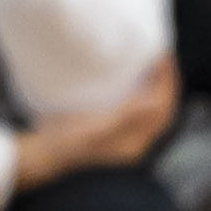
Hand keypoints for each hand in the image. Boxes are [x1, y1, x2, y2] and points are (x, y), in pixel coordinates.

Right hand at [13, 58, 179, 190]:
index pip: (162, 109)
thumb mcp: (95, 127)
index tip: (163, 57)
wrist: (42, 155)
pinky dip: (142, 92)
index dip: (167, 82)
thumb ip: (126, 116)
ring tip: (152, 63)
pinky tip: (134, 79)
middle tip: (161, 55)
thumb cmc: (64, 142)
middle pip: (162, 109)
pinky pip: (138, 109)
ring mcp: (125, 138)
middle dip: (166, 82)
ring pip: (152, 109)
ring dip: (156, 86)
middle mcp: (134, 143)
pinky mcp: (113, 132)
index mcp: (135, 144)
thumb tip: (155, 101)